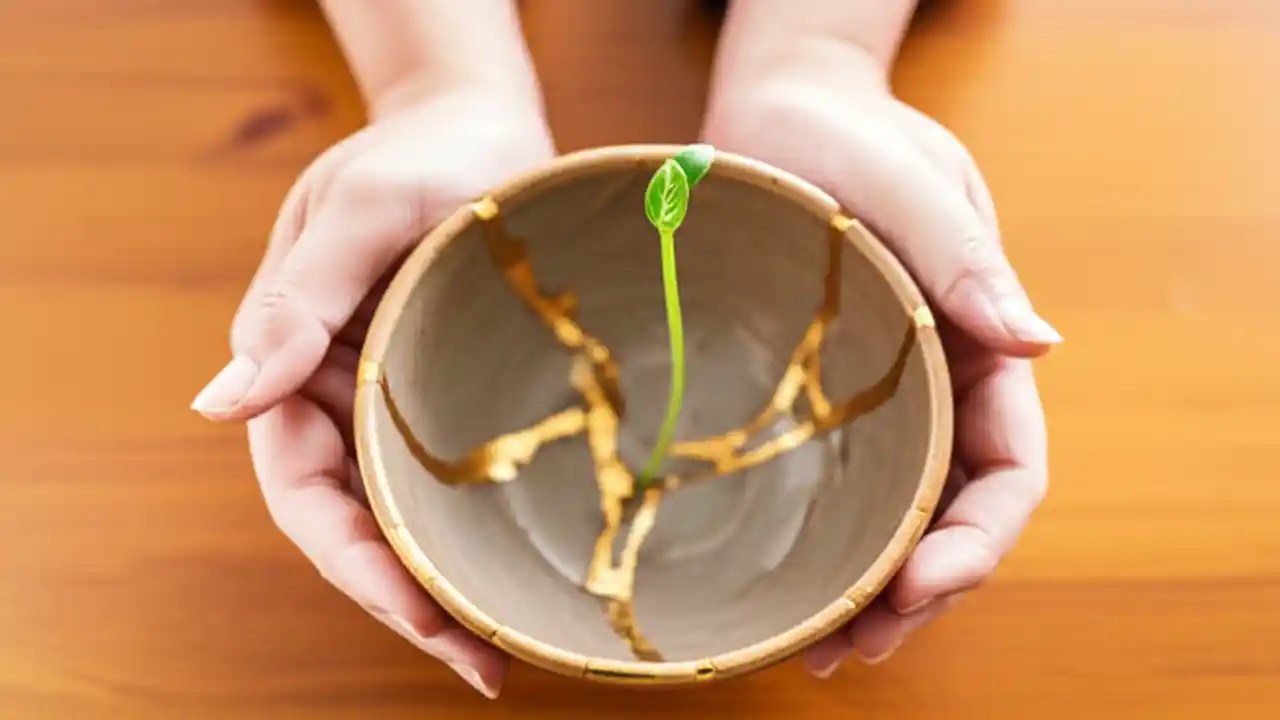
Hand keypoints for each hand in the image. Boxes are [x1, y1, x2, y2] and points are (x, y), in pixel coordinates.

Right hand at [192, 89, 553, 697]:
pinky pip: (458, 476)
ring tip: (513, 642)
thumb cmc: (420, 155)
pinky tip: (527, 567)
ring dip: (449, 581)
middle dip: (411, 600)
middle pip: (361, 522)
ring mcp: (398, 402)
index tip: (421, 618)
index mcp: (295, 365)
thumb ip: (295, 303)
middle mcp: (342, 398)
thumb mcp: (360, 213)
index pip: (305, 490)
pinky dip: (480, 528)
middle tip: (489, 660)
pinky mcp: (454, 396)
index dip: (355, 563)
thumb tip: (218, 409)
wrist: (481, 128)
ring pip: (410, 512)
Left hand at [704, 55, 1058, 674]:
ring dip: (867, 595)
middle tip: (855, 646)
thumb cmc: (854, 140)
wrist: (780, 120)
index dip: (978, 541)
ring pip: (889, 523)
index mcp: (980, 356)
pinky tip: (785, 597)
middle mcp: (932, 396)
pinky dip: (816, 551)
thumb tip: (1039, 346)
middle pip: (949, 520)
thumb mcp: (916, 186)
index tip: (921, 583)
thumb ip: (970, 262)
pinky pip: (825, 494)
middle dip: (916, 595)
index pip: (1010, 473)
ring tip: (819, 651)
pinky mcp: (807, 409)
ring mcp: (870, 408)